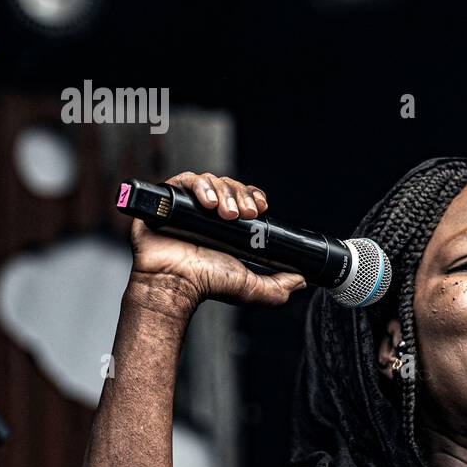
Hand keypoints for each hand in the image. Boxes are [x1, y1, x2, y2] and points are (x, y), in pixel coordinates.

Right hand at [127, 171, 305, 312]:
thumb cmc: (204, 283)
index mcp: (226, 227)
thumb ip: (277, 286)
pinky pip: (185, 180)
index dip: (254, 197)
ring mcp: (187, 205)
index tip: (261, 207)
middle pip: (230, 187)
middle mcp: (207, 213)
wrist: (174, 283)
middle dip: (241, 196)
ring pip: (212, 181)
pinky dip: (200, 186)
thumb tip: (300, 281)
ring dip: (224, 193)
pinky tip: (208, 203)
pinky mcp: (167, 200)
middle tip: (245, 214)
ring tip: (225, 213)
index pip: (244, 199)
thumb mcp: (250, 287)